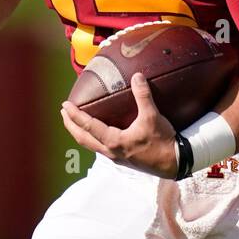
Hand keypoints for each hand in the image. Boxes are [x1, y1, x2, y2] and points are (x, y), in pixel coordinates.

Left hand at [61, 73, 177, 178]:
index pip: (88, 126)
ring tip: (74, 122)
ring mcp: (115, 157)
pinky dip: (92, 138)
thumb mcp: (153, 116)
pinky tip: (96, 132)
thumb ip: (143, 96)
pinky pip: (100, 147)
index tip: (65, 105)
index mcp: (114, 141)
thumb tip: (137, 76)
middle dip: (71, 126)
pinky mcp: (122, 159)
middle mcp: (111, 151)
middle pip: (83, 139)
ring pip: (91, 145)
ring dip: (80, 133)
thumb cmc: (162, 141)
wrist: (175, 162)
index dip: (75, 115)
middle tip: (63, 113)